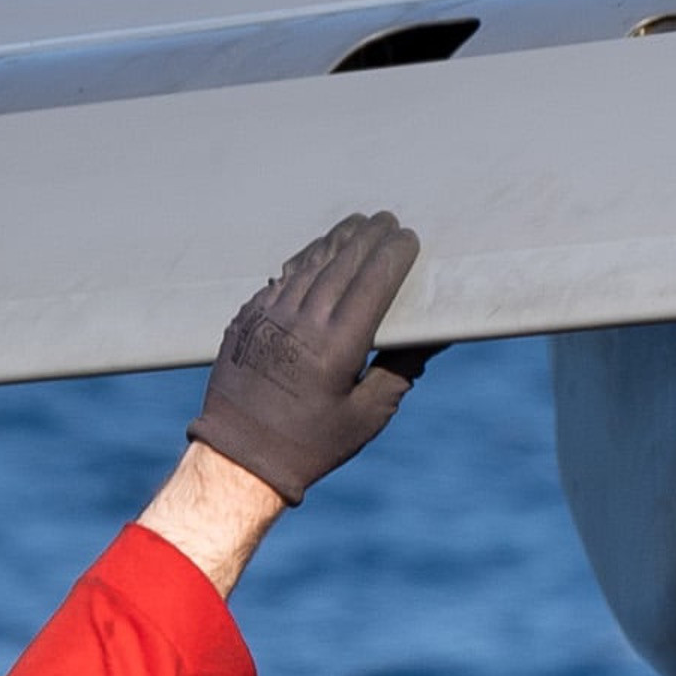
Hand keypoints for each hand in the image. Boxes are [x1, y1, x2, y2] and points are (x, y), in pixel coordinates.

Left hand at [185, 211, 427, 504]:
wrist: (241, 456)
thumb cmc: (314, 443)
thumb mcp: (369, 414)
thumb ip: (401, 368)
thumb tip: (434, 336)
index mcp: (336, 347)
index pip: (372, 284)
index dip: (393, 256)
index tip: (410, 237)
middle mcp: (301, 323)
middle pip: (341, 265)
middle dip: (367, 238)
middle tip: (387, 219)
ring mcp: (269, 317)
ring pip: (307, 265)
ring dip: (335, 241)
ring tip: (355, 225)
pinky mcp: (247, 320)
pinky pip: (281, 279)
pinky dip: (303, 260)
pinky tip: (316, 253)